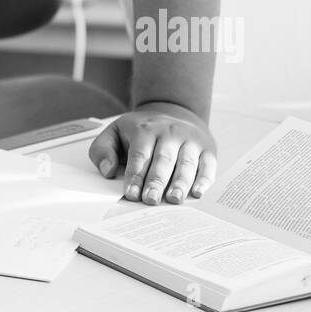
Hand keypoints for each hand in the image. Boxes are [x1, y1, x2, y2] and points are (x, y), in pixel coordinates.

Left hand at [89, 103, 217, 204]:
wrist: (174, 111)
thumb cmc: (142, 130)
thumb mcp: (115, 131)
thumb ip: (103, 149)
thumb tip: (107, 170)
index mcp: (145, 129)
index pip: (139, 154)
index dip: (135, 175)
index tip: (131, 193)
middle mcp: (170, 133)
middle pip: (163, 159)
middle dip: (156, 181)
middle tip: (150, 200)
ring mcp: (190, 140)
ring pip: (186, 163)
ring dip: (180, 183)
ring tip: (174, 200)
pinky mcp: (207, 149)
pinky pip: (208, 165)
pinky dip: (204, 180)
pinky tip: (197, 193)